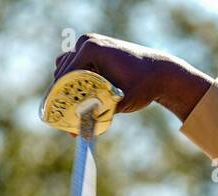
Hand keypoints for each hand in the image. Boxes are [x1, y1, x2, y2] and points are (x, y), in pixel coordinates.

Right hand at [53, 34, 211, 119]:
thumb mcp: (122, 102)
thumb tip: (82, 130)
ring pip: (66, 70)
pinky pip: (76, 67)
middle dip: (62, 96)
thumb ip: (101, 113)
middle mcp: (86, 42)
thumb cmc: (144, 86)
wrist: (160, 72)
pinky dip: (75, 83)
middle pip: (62, 73)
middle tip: (62, 120)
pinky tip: (78, 102)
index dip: (59, 97)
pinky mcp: (93, 50)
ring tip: (69, 113)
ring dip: (67, 89)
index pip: (64, 75)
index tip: (56, 116)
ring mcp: (89, 44)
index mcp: (91, 49)